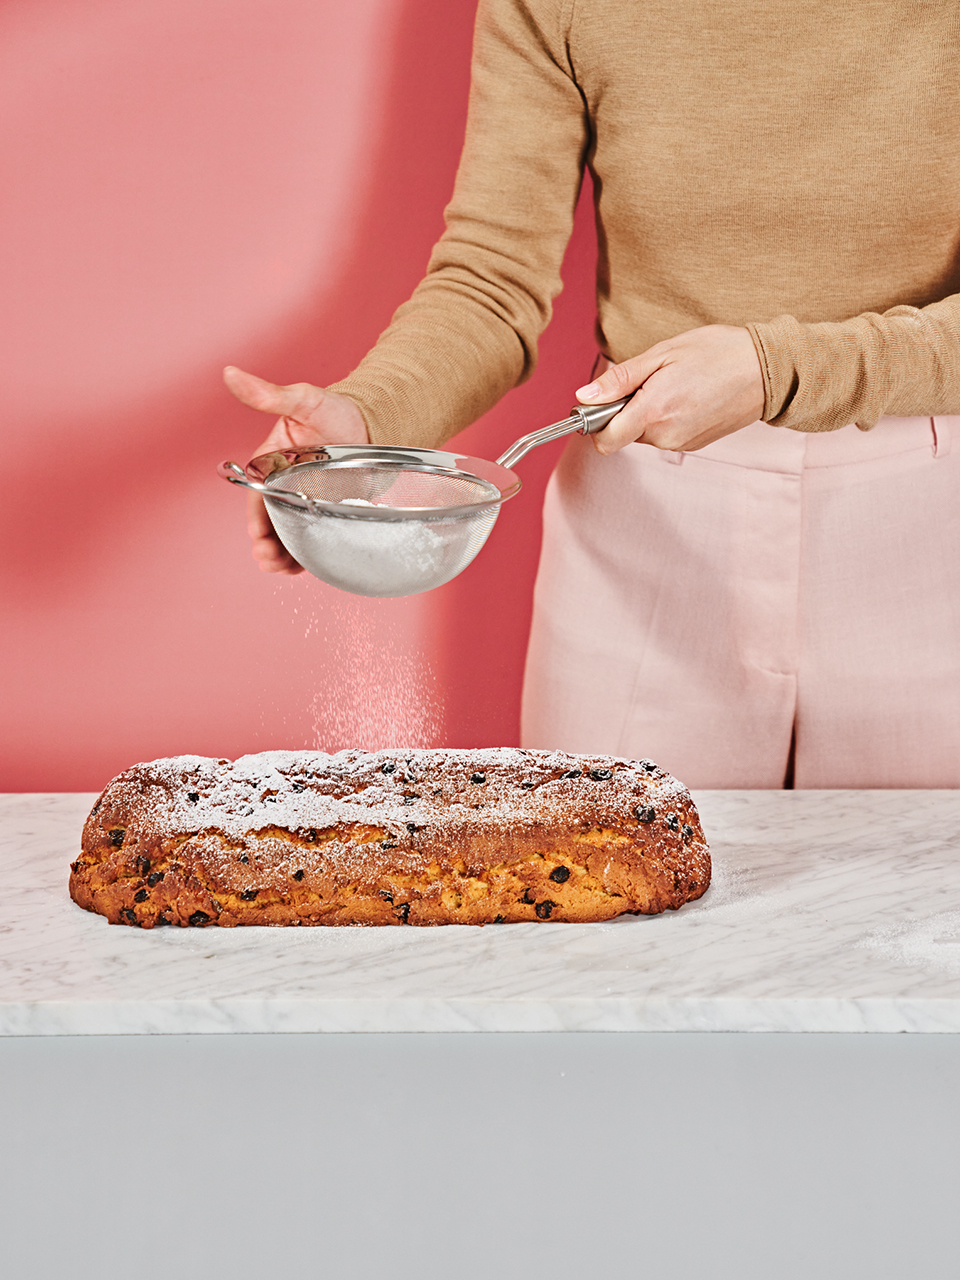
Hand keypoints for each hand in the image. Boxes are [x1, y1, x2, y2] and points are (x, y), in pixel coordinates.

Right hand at [223, 365, 368, 573]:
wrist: (375, 423)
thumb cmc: (337, 409)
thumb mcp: (303, 401)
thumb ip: (269, 395)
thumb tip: (231, 374)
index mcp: (273, 463)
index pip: (259, 496)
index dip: (257, 518)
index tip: (257, 536)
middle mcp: (287, 485)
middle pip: (271, 521)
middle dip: (267, 543)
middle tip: (268, 559)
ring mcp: (307, 500)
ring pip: (288, 533)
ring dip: (281, 553)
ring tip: (280, 569)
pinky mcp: (327, 510)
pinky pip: (311, 536)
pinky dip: (303, 553)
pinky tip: (298, 568)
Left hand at [575, 325, 764, 453]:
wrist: (767, 370)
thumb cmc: (717, 353)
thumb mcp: (662, 354)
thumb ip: (620, 379)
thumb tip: (584, 397)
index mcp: (654, 412)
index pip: (604, 440)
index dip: (595, 421)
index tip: (604, 400)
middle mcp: (666, 436)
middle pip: (623, 434)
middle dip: (626, 410)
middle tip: (652, 380)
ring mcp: (681, 443)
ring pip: (644, 434)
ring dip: (648, 412)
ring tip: (675, 384)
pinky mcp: (694, 445)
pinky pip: (664, 434)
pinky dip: (667, 417)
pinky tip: (688, 395)